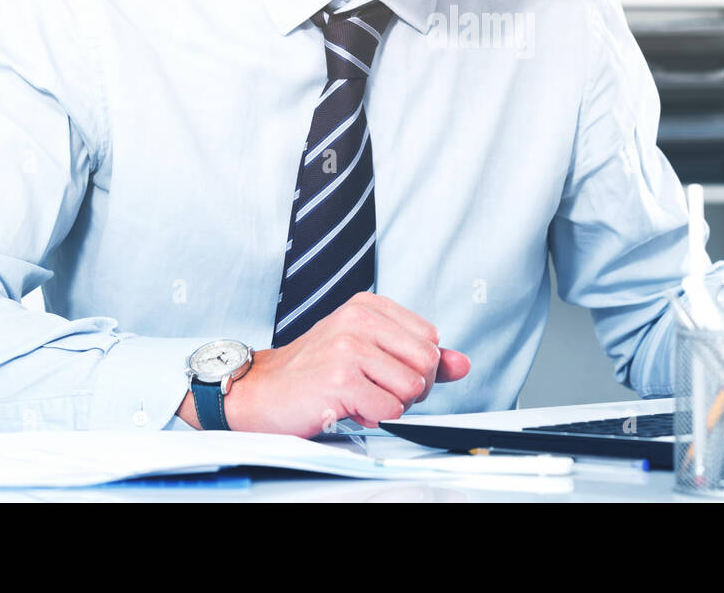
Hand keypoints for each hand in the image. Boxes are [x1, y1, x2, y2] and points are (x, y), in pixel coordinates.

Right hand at [219, 292, 469, 436]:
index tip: (388, 372)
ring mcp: (349, 347)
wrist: (261, 391)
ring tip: (362, 398)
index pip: (431, 338)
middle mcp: (359, 319)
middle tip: (378, 391)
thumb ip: (417, 356)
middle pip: (428, 363)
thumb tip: (463, 363)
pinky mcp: (340, 379)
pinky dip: (375, 418)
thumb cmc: (313, 371)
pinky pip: (390, 410)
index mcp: (368, 306)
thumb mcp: (368, 351)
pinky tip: (350, 408)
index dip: (418, 366)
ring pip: (413, 388)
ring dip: (392, 405)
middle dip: (412, 389)